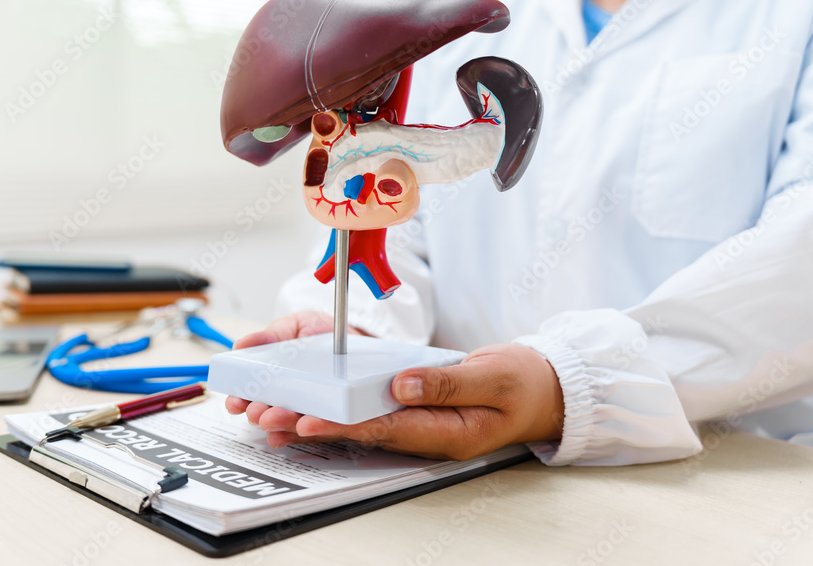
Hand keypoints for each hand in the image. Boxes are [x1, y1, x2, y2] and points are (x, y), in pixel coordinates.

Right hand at [224, 309, 365, 416]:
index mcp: (277, 383)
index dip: (240, 402)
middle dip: (260, 416)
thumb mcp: (296, 326)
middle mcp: (293, 402)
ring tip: (274, 418)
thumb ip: (272, 335)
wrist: (358, 337)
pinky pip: (330, 430)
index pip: (254, 398)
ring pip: (296, 428)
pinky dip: (317, 430)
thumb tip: (242, 343)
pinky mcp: (341, 418)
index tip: (234, 402)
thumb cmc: (324, 333)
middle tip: (256, 411)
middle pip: (272, 417)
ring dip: (282, 425)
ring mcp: (315, 412)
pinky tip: (305, 427)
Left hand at [225, 315, 564, 459]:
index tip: (306, 419)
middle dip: (314, 424)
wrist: (541, 391)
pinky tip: (302, 410)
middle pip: (361, 431)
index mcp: (448, 432)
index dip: (343, 425)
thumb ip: (447, 383)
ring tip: (271, 416)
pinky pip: (367, 414)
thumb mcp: (493, 377)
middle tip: (271, 416)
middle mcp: (426, 434)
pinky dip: (335, 411)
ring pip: (358, 426)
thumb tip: (401, 384)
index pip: (386, 429)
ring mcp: (417, 426)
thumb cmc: (522, 384)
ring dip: (316, 420)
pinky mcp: (410, 411)